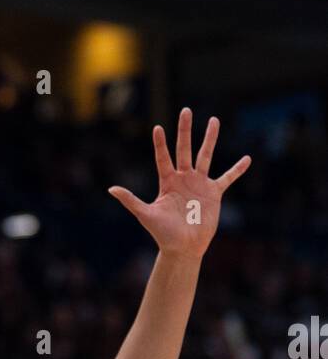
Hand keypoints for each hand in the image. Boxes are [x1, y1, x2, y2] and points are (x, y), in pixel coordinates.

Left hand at [109, 109, 250, 257]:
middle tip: (186, 110)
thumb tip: (111, 188)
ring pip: (205, 156)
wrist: (183, 248)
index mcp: (167, 182)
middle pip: (184, 149)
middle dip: (185, 130)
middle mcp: (183, 179)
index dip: (160, 144)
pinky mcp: (213, 193)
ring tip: (214, 120)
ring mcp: (199, 184)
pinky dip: (237, 170)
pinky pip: (227, 178)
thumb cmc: (163, 233)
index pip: (163, 158)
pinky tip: (247, 159)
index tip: (158, 128)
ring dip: (210, 139)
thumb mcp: (146, 214)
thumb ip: (130, 200)